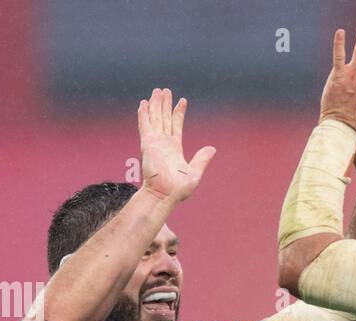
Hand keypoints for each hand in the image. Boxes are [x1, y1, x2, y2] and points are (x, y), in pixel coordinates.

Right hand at [137, 87, 215, 203]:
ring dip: (155, 105)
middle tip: (164, 90)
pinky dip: (144, 114)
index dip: (178, 113)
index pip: (176, 126)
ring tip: (156, 91)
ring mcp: (155, 143)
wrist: (164, 195)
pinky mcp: (148, 144)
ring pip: (155, 118)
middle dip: (164, 104)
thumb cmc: (179, 189)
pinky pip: (145, 126)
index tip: (182, 101)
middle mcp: (163, 143)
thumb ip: (202, 159)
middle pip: (163, 118)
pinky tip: (143, 103)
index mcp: (174, 149)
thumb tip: (212, 149)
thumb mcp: (195, 173)